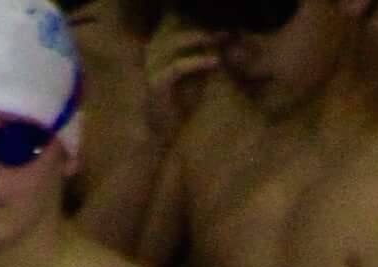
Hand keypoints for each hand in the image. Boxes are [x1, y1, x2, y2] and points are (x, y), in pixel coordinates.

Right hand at [141, 18, 220, 136]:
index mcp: (159, 47)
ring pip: (176, 42)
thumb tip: (225, 40)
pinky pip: (179, 66)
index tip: (224, 28)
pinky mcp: (156, 82)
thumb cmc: (182, 104)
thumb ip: (205, 57)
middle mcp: (153, 52)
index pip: (178, 25)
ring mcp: (152, 66)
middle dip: (202, 28)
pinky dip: (198, 61)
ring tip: (220, 40)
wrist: (165, 132)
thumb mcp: (198, 75)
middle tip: (224, 31)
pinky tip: (216, 60)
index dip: (199, 23)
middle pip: (176, 28)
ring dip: (201, 38)